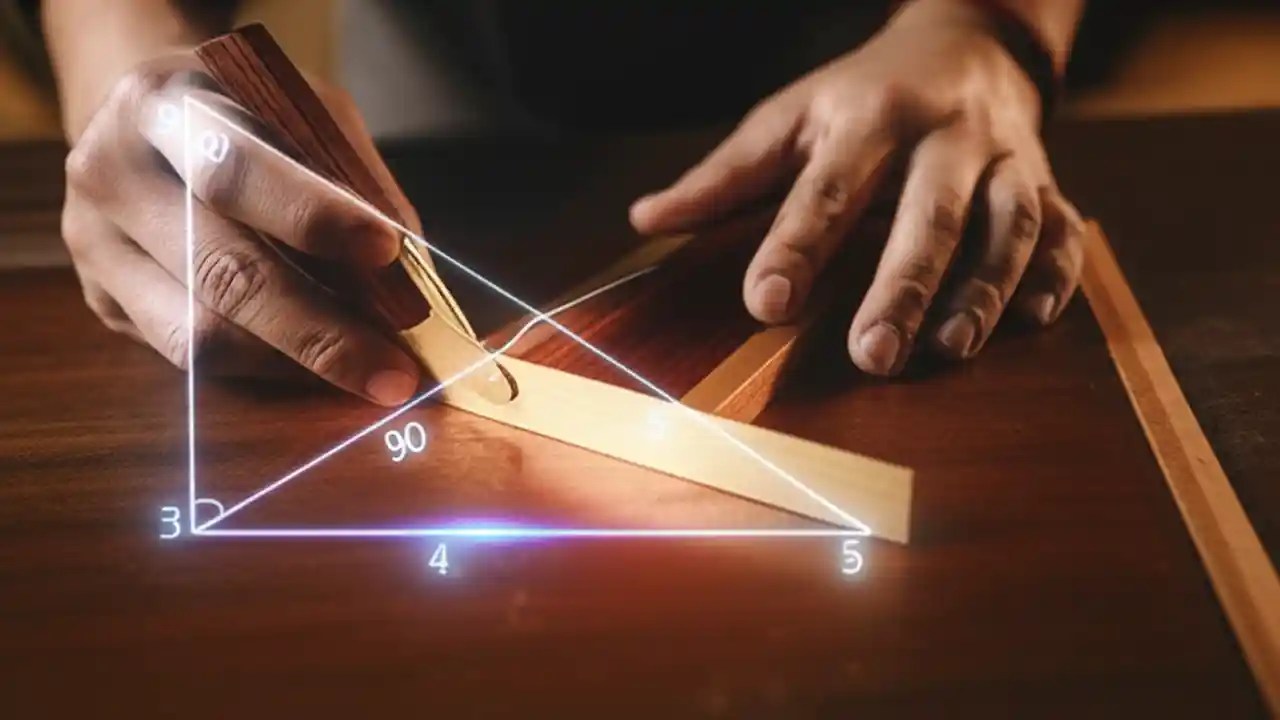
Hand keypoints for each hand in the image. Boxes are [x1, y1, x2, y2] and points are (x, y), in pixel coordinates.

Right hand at [61, 51, 422, 404]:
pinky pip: (190, 358)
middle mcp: (114, 175)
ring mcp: (97, 244)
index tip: (387, 252)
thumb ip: (353, 182)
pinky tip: (316, 370)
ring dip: (299, 366)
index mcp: (164, 106)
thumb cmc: (245, 117)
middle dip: (321, 331)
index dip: (313, 217)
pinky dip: (267, 370)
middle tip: (396, 373)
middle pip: (221, 271)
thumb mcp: (301, 113)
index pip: (236, 171)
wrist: (140, 121)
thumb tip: (409, 279)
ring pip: (200, 334)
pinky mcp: (101, 300)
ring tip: (370, 376)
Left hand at [631, 0, 1085, 374]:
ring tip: (949, 349)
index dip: (796, 246)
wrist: (968, 43)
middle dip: (902, 285)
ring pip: (1006, 224)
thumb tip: (644, 218)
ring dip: (982, 290)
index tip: (766, 304)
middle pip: (927, 214)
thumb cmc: (862, 95)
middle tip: (871, 355)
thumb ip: (725, 175)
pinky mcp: (1049, 183)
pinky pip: (1064, 231)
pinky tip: (1032, 321)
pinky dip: (1054, 277)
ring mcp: (1004, 159)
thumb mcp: (789, 118)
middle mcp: (942, 137)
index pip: (827, 188)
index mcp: (868, 118)